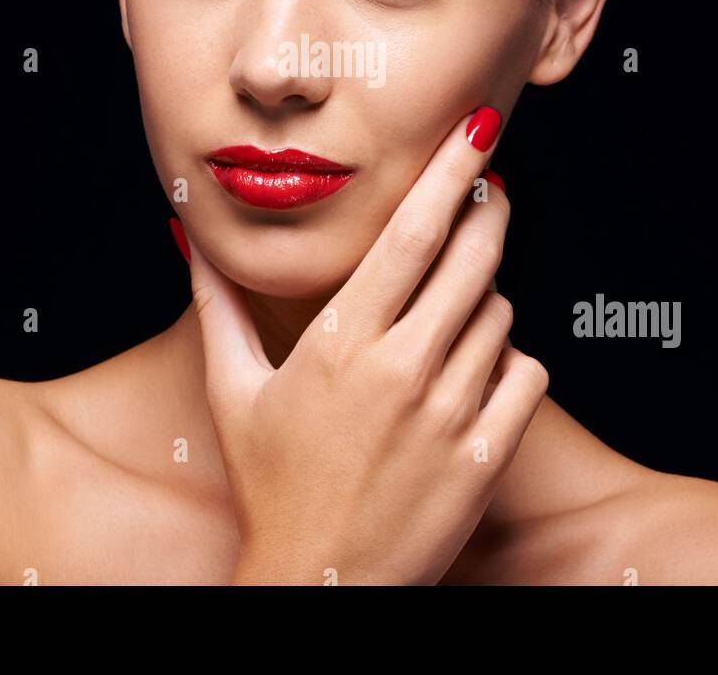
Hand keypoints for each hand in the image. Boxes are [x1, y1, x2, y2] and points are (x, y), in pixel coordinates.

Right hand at [183, 106, 548, 584]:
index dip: (452, 171)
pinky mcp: (486, 456)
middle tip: (488, 192)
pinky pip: (527, 372)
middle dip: (490, 210)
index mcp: (340, 342)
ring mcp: (450, 414)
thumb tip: (189, 240)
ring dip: (486, 297)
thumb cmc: (272, 485)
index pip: (413, 232)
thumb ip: (217, 307)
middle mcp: (402, 369)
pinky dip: (510, 361)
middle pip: (475, 256)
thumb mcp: (233, 391)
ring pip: (501, 313)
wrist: (320, 588)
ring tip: (453, 310)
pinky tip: (475, 371)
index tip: (477, 130)